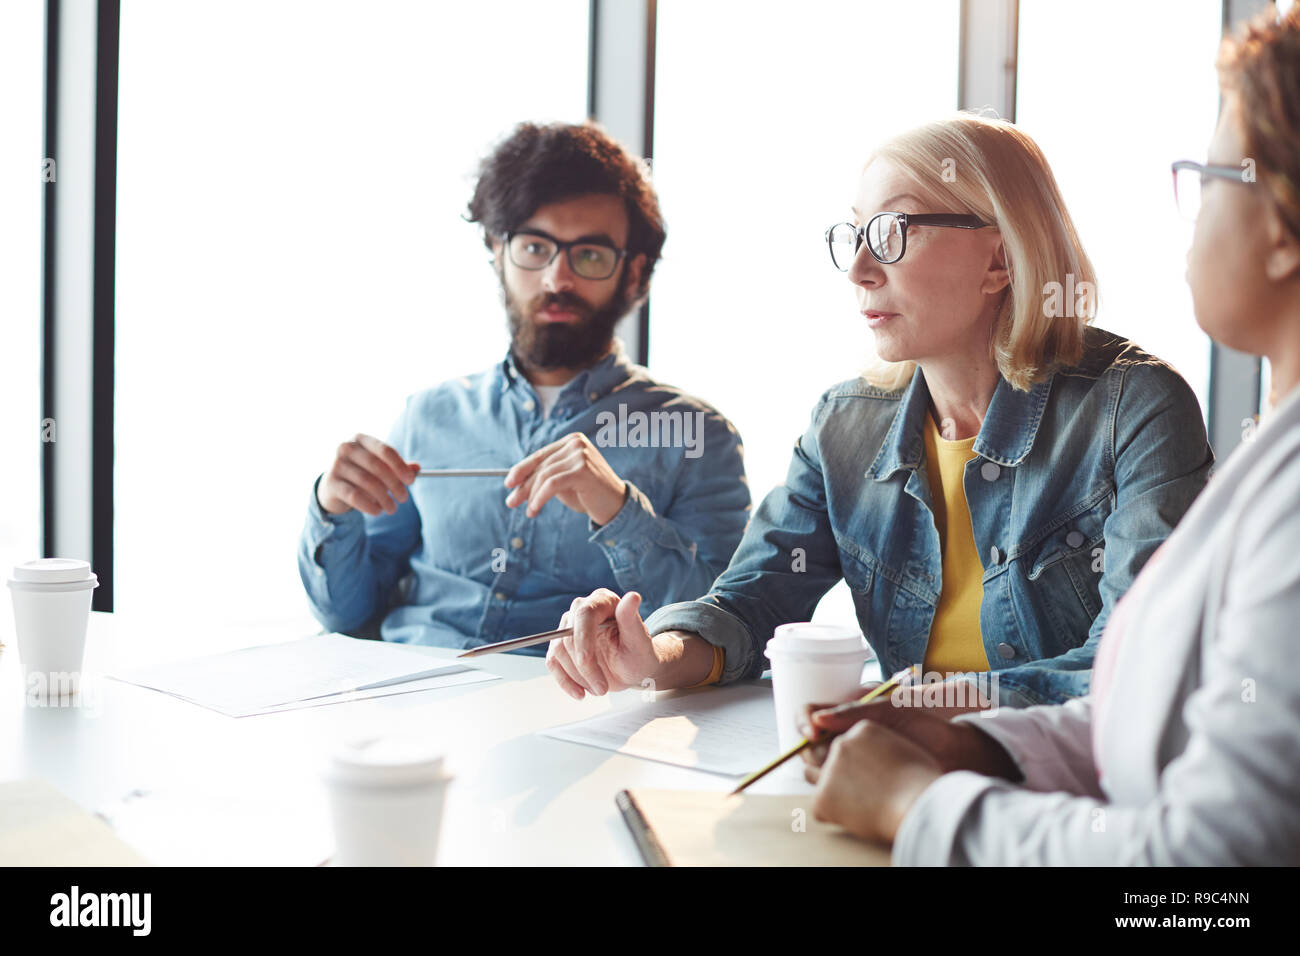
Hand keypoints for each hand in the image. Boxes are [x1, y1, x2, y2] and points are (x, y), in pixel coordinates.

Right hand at [318, 434, 418, 516]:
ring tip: (392, 508)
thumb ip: (399, 468)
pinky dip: (370, 506)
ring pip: (368, 483)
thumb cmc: (363, 474)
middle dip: (394, 484)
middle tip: (404, 498)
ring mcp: (336, 465)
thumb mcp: (381, 468)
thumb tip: (417, 469)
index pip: (385, 450)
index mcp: (361, 439)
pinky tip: (378, 511)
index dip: (400, 466)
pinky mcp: (331, 483)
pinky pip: (355, 496)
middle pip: (377, 467)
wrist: (334, 488)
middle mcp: (347, 448)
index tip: (411, 480)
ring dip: (384, 499)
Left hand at [504, 433, 626, 524]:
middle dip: (523, 485)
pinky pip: (552, 484)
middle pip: (541, 465)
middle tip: (511, 502)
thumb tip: (514, 483)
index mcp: (571, 441)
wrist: (616, 507)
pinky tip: (535, 509)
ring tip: (529, 511)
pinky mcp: (582, 469)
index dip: (521, 469)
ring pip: (544, 475)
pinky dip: (540, 498)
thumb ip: (544, 477)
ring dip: (531, 495)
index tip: (508, 484)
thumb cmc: (588, 495)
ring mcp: (580, 454)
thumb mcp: (563, 483)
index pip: (540, 455)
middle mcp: (576, 443)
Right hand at [547, 588, 659, 699]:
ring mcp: (569, 626)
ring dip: (577, 676)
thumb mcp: (640, 642)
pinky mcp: (561, 644)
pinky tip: (580, 693)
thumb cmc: (639, 654)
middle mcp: (583, 608)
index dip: (583, 640)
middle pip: (568, 636)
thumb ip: (632, 620)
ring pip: (558, 651)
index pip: (584, 615)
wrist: (632, 669)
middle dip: (584, 667)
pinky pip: (552, 662)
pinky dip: (564, 681)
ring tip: (599, 688)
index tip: (587, 663)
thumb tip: (633, 596)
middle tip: (602, 688)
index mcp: (603, 600)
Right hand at [799, 698, 1019, 779]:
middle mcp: (845, 737)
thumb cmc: (925, 726)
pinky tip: (854, 786)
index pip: (810, 714)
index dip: (804, 721)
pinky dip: (835, 786)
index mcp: (848, 714)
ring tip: (846, 769)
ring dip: (824, 768)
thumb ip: (853, 711)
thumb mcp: (887, 710)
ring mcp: (852, 761)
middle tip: (830, 751)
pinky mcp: (861, 783)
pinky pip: (835, 786)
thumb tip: (817, 719)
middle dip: (814, 747)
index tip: (812, 731)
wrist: (953, 754)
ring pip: (819, 766)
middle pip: (810, 743)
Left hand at [807, 720, 942, 843]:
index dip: (850, 758)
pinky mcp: (822, 795)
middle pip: (824, 755)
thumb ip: (883, 747)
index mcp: (863, 729)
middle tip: (856, 790)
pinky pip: (820, 807)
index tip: (863, 773)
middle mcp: (842, 744)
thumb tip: (874, 755)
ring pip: (814, 776)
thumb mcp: (904, 750)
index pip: (844, 740)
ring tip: (853, 803)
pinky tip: (855, 819)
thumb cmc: (921, 782)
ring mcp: (830, 768)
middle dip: (834, 771)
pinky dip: (832, 814)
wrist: (918, 803)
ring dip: (827, 787)